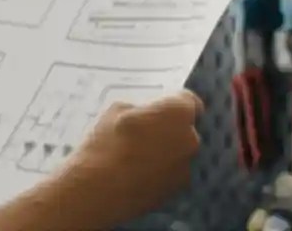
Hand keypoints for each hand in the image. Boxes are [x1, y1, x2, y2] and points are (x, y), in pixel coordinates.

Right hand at [50, 91, 203, 228]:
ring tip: (137, 157)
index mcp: (177, 113)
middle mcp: (191, 139)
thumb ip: (139, 110)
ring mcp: (187, 167)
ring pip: (179, 152)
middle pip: (185, 128)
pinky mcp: (178, 190)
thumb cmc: (106, 143)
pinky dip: (160, 171)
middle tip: (143, 132)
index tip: (159, 107)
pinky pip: (173, 172)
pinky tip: (138, 174)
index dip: (174, 102)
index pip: (190, 100)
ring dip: (165, 150)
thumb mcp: (115, 111)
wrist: (101, 190)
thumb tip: (144, 116)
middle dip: (169, 128)